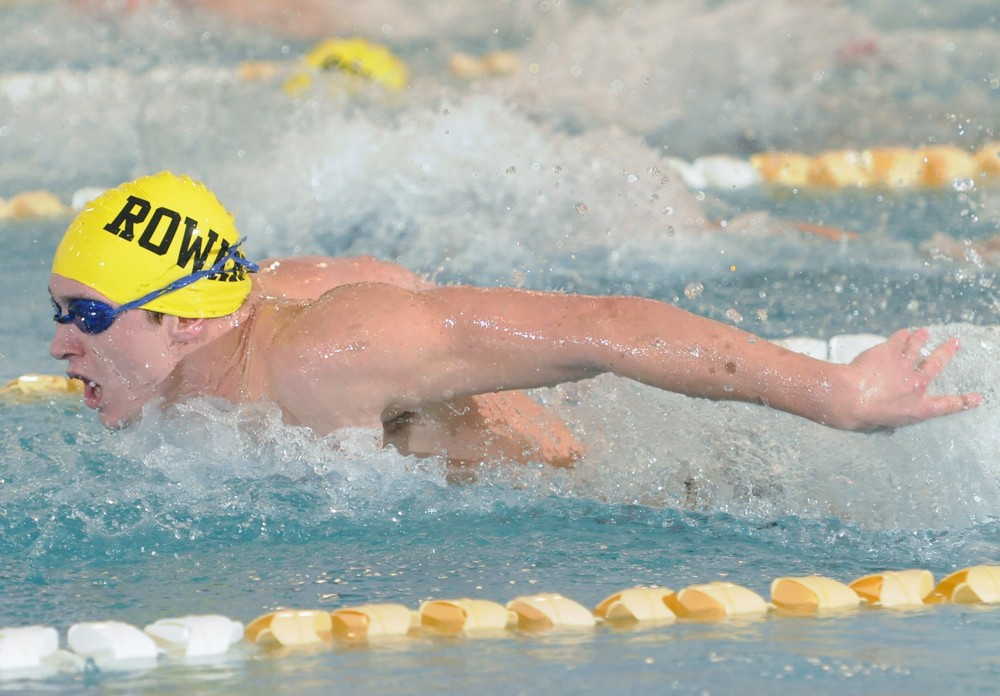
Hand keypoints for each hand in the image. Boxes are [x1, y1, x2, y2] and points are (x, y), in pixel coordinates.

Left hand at [843, 327, 981, 430]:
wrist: (852, 398)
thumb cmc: (864, 417)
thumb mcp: (883, 427)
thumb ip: (890, 423)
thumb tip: (887, 428)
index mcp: (918, 408)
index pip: (947, 405)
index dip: (964, 401)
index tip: (978, 398)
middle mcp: (917, 384)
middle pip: (936, 364)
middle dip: (946, 352)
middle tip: (954, 342)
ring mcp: (904, 365)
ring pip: (916, 347)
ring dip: (921, 338)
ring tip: (925, 332)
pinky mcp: (889, 351)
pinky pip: (899, 340)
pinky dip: (902, 335)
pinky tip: (904, 332)